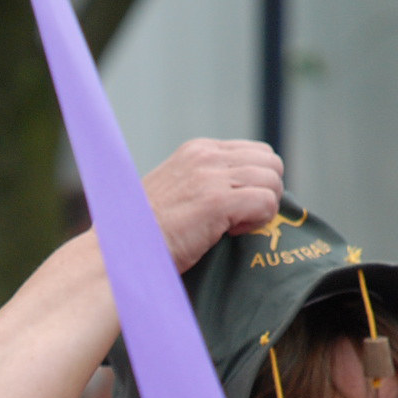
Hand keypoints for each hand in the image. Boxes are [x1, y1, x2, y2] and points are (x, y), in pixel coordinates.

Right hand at [142, 138, 283, 273]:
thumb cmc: (151, 231)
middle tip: (241, 218)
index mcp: (199, 149)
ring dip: (263, 209)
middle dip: (266, 194)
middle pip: (271, 163)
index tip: (235, 207)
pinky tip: (230, 233)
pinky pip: (266, 202)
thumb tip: (244, 192)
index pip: (257, 153)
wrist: (124, 248)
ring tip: (234, 226)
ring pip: (273, 181)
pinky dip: (257, 222)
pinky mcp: (216, 201)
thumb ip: (208, 181)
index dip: (255, 184)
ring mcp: (211, 176)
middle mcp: (207, 155)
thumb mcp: (179, 190)